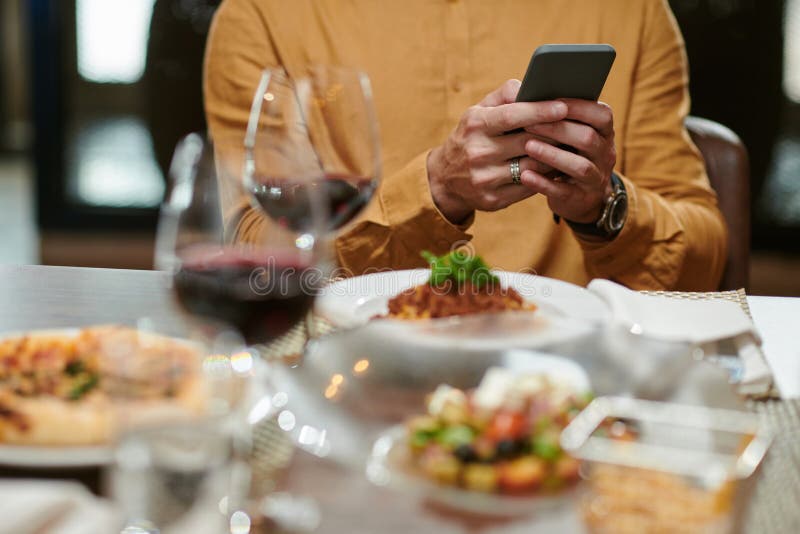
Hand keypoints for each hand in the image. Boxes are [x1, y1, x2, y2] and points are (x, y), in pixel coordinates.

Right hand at [427, 80, 568, 223]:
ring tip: (571, 147)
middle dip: (554, 134)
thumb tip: (530, 86)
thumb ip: (504, 95)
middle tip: (577, 127)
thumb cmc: (471, 136)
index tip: (563, 106)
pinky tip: (556, 168)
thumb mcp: (478, 111)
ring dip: (554, 157)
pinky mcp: (493, 199)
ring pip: (532, 166)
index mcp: (475, 125)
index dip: (539, 111)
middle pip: (527, 142)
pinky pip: (529, 187)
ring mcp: (485, 178)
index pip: (512, 116)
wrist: (445, 178)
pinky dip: (545, 177)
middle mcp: (478, 152)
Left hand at [521, 99, 616, 223]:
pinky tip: (525, 175)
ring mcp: (596, 178)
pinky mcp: (582, 199)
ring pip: (580, 166)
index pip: (601, 115)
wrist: (577, 197)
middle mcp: (605, 154)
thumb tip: (532, 94)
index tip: (550, 102)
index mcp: (604, 132)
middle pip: (588, 138)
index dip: (577, 107)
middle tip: (529, 124)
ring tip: (528, 146)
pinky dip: (544, 183)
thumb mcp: (568, 135)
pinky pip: (564, 191)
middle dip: (558, 129)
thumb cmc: (565, 153)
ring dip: (552, 155)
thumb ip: (557, 116)